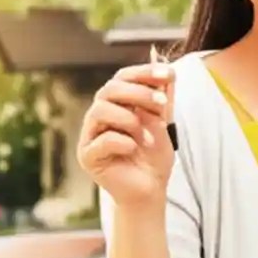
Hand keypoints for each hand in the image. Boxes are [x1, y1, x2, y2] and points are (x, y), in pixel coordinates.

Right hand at [76, 62, 175, 210]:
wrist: (150, 189)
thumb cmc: (153, 156)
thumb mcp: (163, 123)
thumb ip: (163, 98)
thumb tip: (166, 67)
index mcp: (116, 104)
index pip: (122, 78)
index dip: (144, 72)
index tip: (168, 74)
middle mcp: (100, 116)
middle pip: (109, 89)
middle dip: (139, 93)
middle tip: (162, 104)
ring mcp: (91, 135)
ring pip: (99, 110)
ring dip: (128, 118)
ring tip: (146, 135)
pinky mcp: (88, 156)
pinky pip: (100, 140)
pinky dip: (121, 141)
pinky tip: (134, 148)